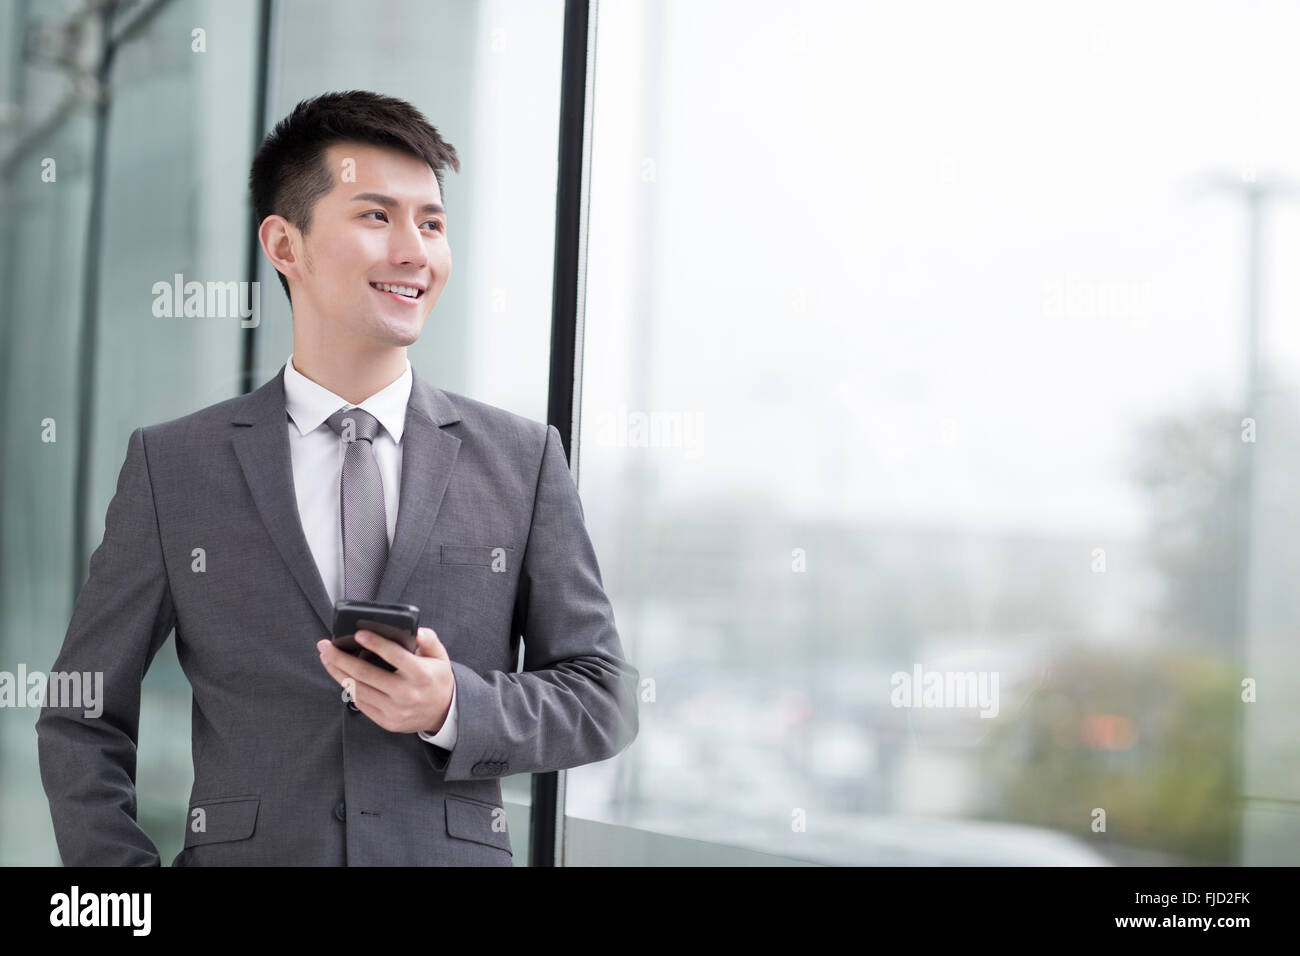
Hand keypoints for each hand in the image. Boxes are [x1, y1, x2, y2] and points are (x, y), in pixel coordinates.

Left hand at [316, 627, 453, 734]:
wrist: (443, 713)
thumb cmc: (437, 679)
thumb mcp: (440, 657)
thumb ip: (429, 640)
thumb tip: (416, 631)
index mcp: (421, 675)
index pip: (394, 656)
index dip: (375, 643)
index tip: (357, 633)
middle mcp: (406, 694)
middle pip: (366, 674)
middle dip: (341, 658)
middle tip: (325, 645)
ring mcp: (395, 710)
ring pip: (358, 689)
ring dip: (337, 672)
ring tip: (326, 658)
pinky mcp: (386, 721)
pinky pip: (361, 703)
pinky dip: (348, 687)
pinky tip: (339, 675)